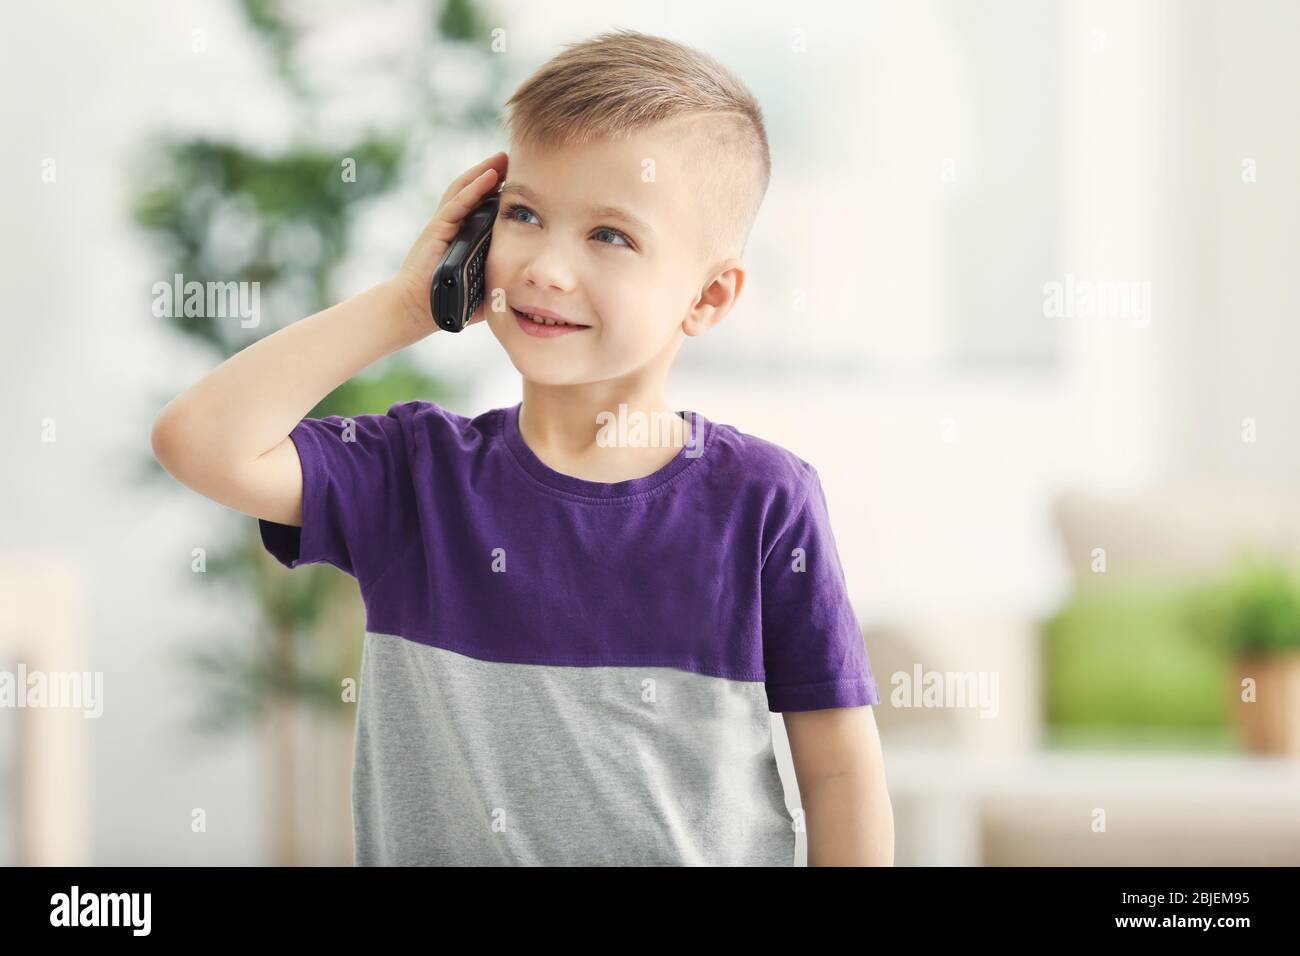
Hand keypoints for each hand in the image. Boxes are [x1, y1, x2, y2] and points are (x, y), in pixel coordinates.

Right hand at [394, 151, 506, 330]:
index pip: (483, 207)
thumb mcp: (484, 291)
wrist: (417, 310)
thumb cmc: (449, 304)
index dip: (498, 192)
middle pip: (473, 192)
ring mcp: (444, 225)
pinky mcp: (437, 228)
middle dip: (492, 174)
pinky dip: (473, 188)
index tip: (521, 182)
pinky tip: (490, 175)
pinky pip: (458, 203)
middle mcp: (453, 226)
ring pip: (464, 190)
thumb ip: (502, 283)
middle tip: (514, 159)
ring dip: (483, 171)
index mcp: (463, 237)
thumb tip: (528, 290)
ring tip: (503, 158)